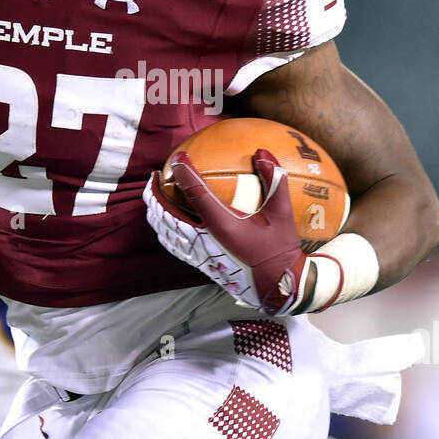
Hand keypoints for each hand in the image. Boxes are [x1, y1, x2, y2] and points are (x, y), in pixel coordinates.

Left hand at [144, 148, 309, 314]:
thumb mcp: (282, 214)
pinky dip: (164, 228)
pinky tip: (167, 221)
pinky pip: (173, 244)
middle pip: (166, 215)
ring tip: (156, 195)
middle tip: (156, 176)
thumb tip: (262, 152)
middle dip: (156, 194)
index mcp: (222, 225)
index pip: (195, 193)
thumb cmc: (280, 250)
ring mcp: (199, 254)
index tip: (178, 157)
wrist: (277, 286)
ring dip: (157, 211)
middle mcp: (204, 240)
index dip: (183, 172)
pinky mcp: (199, 263)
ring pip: (165, 231)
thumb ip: (274, 180)